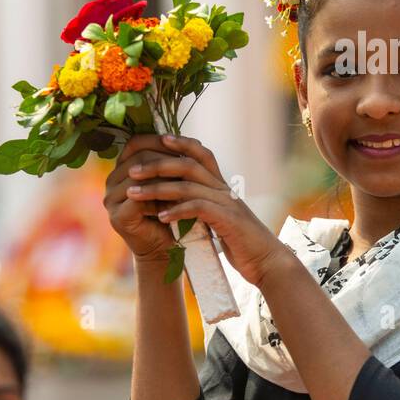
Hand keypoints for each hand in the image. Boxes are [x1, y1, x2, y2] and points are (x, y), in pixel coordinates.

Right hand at [104, 135, 188, 264]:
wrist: (163, 245)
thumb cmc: (168, 210)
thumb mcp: (170, 182)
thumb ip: (171, 162)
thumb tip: (193, 140)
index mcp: (121, 167)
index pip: (135, 143)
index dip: (159, 140)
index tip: (185, 144)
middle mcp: (110, 181)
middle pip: (139, 158)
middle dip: (166, 159)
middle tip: (189, 163)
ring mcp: (110, 199)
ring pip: (140, 178)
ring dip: (165, 178)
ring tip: (186, 180)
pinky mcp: (116, 217)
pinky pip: (138, 200)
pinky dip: (159, 199)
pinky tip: (176, 201)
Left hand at [120, 134, 298, 288]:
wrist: (266, 261)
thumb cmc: (241, 242)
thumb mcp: (221, 218)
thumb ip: (204, 206)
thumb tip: (182, 200)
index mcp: (222, 186)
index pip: (202, 154)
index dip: (182, 143)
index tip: (158, 139)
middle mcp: (225, 190)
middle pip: (189, 165)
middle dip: (158, 165)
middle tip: (133, 170)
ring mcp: (227, 204)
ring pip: (188, 186)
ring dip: (158, 189)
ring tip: (134, 194)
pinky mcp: (228, 221)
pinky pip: (198, 209)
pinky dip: (178, 211)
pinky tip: (161, 217)